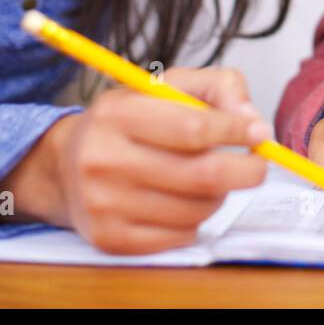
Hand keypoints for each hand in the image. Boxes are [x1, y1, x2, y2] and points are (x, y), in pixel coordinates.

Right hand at [0, 67, 272, 255]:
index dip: (236, 132)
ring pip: (196, 209)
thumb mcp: (167, 86)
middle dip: (246, 171)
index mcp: (119, 114)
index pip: (194, 128)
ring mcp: (104, 204)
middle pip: (202, 176)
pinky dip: (195, 221)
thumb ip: (218, 87)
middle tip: (258, 164)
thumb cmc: (127, 121)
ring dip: (219, 195)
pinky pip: (179, 237)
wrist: (65, 165)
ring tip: (209, 178)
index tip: (258, 133)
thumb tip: (252, 121)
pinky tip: (184, 202)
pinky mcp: (109, 239)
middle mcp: (104, 160)